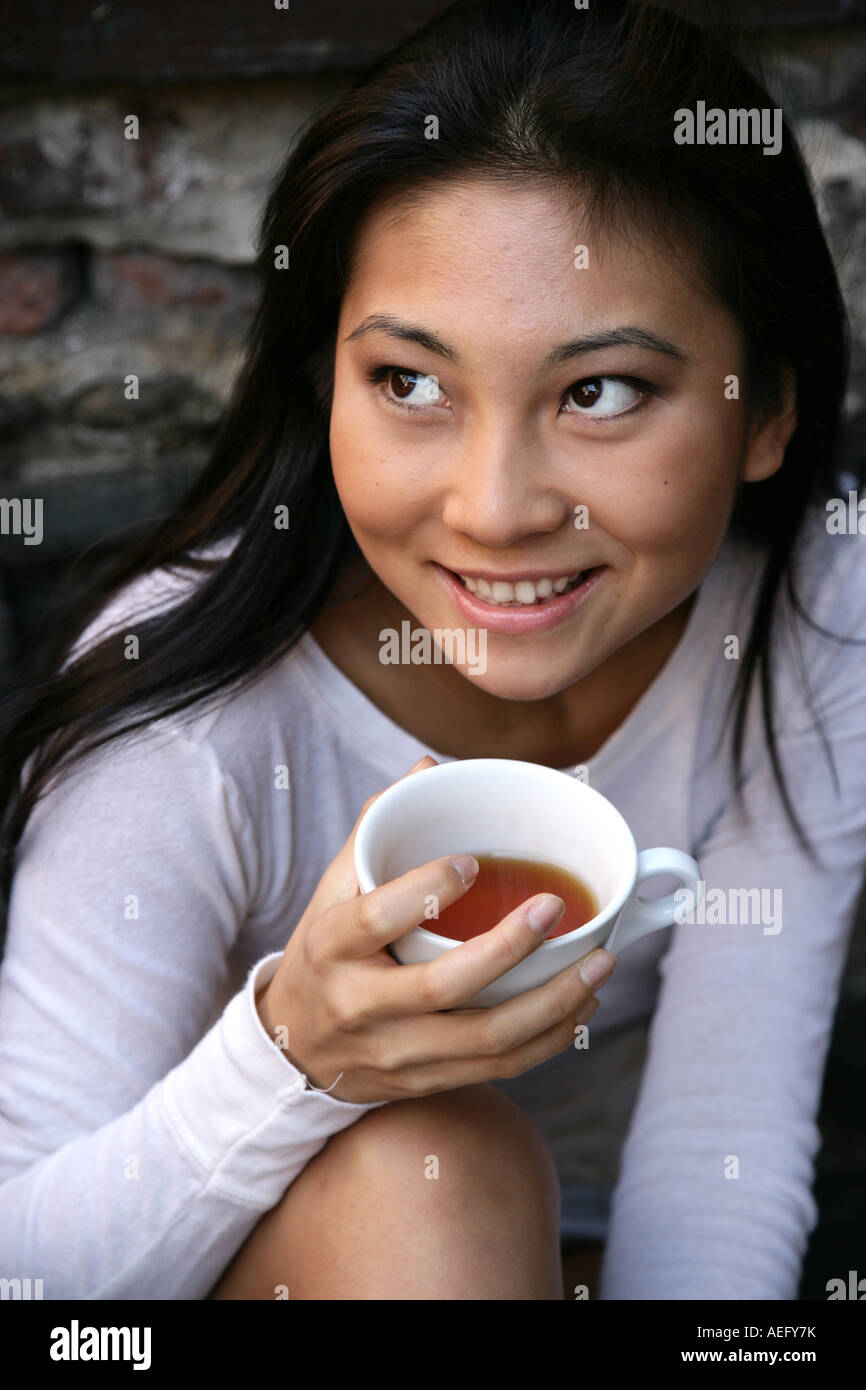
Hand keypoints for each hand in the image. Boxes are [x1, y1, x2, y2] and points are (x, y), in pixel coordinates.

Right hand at [256, 755, 615, 1101]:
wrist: (295, 1050)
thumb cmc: (327, 952)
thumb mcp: (333, 891)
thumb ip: (379, 832)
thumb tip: (430, 768)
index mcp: (332, 947)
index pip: (376, 918)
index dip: (426, 889)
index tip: (472, 861)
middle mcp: (361, 1006)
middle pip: (443, 987)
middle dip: (508, 948)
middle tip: (555, 907)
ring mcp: (396, 1052)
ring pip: (486, 1038)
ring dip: (554, 1002)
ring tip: (601, 964)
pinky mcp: (426, 1082)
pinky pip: (499, 1068)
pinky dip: (550, 1038)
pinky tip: (583, 1006)